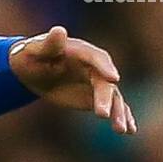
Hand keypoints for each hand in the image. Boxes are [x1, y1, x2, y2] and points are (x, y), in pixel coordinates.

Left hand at [8, 25, 136, 133]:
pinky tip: (130, 130)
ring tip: (122, 130)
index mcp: (83, 52)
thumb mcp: (37, 49)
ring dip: (119, 113)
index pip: (97, 59)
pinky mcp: (97, 97)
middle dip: (106, 99)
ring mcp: (98, 83)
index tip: (113, 78)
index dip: (104, 68)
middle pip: (105, 83)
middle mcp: (96, 67)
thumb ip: (50, 43)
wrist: (33, 70)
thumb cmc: (33, 56)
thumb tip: (59, 30)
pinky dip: (122, 117)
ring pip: (113, 98)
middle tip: (103, 115)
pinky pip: (112, 107)